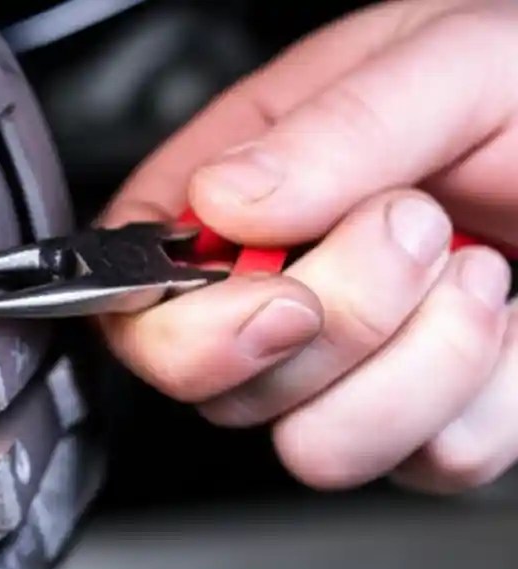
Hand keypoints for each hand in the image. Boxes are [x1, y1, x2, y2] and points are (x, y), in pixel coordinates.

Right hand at [102, 0, 517, 493]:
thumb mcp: (452, 62)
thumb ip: (337, 127)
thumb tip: (222, 201)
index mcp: (236, 190)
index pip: (132, 287)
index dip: (170, 317)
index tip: (270, 291)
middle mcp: (272, 288)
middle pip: (212, 385)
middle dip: (334, 320)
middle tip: (408, 225)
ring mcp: (343, 369)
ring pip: (313, 447)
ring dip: (417, 360)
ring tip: (468, 263)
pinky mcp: (422, 424)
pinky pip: (423, 463)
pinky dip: (487, 393)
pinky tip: (502, 319)